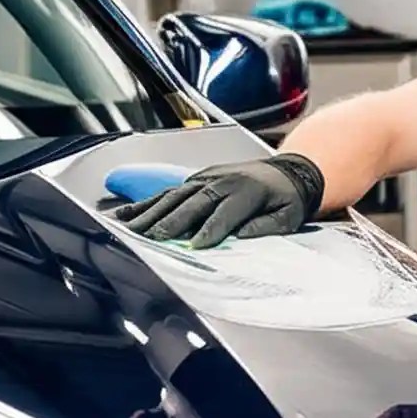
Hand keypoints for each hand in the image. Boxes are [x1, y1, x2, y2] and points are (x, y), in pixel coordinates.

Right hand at [112, 153, 324, 247]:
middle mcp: (223, 181)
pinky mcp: (196, 179)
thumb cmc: (287, 199)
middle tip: (153, 238)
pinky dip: (146, 202)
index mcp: (248, 191)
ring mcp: (207, 178)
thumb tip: (241, 237)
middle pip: (194, 203)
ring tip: (132, 229)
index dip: (210, 229)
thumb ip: (266, 228)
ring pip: (175, 196)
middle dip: (172, 221)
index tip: (194, 245)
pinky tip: (127, 213)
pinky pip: (168, 191)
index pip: (225, 213)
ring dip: (152, 213)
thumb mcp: (289, 217)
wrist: (288, 171)